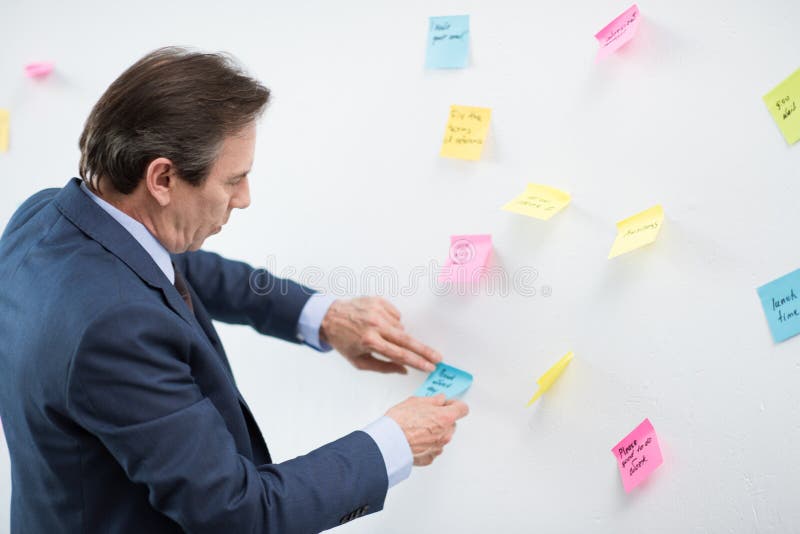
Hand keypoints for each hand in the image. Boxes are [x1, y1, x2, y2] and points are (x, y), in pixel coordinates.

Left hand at [320, 297, 441, 373]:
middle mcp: (374, 325)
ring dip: (397, 335)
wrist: (329, 317)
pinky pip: (395, 315)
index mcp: (369, 341)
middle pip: (407, 340)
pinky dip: (392, 322)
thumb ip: (383, 367)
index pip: (399, 354)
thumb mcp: (358, 361)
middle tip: (438, 358)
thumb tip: (405, 369)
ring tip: (380, 335)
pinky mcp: (379, 301)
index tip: (429, 367)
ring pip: (400, 328)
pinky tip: (379, 324)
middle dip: (424, 351)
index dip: (417, 362)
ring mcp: (377, 311)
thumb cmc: (344, 341)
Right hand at [385, 394, 468, 465]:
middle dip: (443, 418)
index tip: (448, 404)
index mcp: (445, 417)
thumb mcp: (415, 402)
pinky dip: (427, 444)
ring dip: (435, 432)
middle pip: (452, 423)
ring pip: (443, 436)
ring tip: (418, 428)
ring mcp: (438, 447)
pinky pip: (433, 448)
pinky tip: (415, 439)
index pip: (462, 408)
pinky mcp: (430, 457)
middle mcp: (445, 434)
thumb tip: (439, 400)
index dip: (454, 404)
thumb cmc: (399, 423)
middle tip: (427, 415)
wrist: (388, 442)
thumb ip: (432, 400)